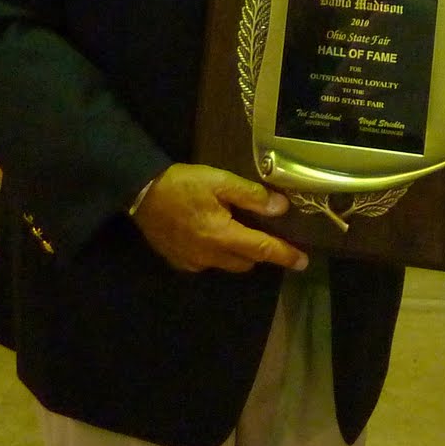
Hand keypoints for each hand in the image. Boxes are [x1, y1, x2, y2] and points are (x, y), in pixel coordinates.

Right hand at [131, 163, 307, 273]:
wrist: (141, 193)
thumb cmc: (183, 184)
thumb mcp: (220, 181)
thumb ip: (251, 196)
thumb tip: (281, 208)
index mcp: (222, 235)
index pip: (262, 250)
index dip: (285, 255)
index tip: (303, 262)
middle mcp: (210, 256)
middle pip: (246, 261)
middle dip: (258, 251)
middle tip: (263, 232)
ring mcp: (193, 262)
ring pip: (227, 264)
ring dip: (237, 252)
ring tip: (236, 230)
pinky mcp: (179, 262)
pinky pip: (208, 263)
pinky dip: (216, 253)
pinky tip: (210, 234)